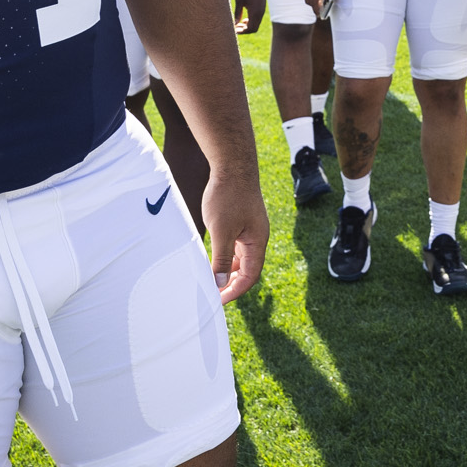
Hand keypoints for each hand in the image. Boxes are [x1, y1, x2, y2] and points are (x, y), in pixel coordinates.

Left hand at [199, 166, 268, 303]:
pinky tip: (211, 259)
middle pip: (247, 270)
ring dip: (227, 271)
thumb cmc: (227, 196)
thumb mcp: (221, 231)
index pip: (249, 277)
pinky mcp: (241, 221)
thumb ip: (222, 259)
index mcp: (257, 242)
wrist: (232, 165)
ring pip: (240, 258)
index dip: (234, 291)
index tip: (217, 301)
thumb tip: (221, 283)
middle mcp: (256, 238)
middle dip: (231, 285)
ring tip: (210, 280)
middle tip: (212, 295)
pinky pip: (235, 246)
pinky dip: (225, 257)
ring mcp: (249, 229)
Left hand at [231, 0, 265, 34]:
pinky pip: (257, 19)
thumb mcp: (239, 0)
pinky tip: (244, 18)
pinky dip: (251, 21)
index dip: (242, 31)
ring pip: (256, 24)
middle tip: (235, 28)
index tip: (234, 30)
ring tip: (238, 23)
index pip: (250, 29)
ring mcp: (262, 10)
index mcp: (255, 12)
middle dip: (245, 30)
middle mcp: (260, 12)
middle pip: (254, 28)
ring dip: (248, 26)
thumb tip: (235, 24)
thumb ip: (237, 13)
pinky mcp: (262, 7)